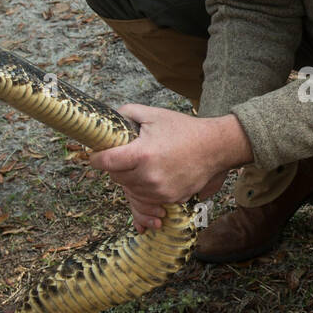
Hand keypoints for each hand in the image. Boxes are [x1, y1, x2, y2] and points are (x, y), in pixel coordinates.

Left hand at [89, 105, 246, 231]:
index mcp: (142, 154)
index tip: (96, 155)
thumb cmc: (184, 129)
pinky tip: (153, 175)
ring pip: (130, 190)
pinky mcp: (170, 199)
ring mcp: (160, 191)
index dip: (96, 158)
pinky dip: (145, 189)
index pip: (105, 162)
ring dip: (130, 180)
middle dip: (116, 167)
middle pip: (116, 178)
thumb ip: (127, 113)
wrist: (215, 147)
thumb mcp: (153, 114)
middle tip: (125, 157)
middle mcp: (149, 176)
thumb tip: (109, 118)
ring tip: (142, 165)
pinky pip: (147, 198)